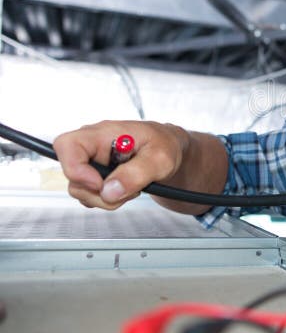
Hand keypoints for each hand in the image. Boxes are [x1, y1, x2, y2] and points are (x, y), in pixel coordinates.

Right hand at [53, 120, 188, 209]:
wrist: (170, 150)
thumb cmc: (165, 145)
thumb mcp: (160, 158)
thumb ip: (136, 173)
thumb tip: (109, 191)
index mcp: (103, 133)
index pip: (67, 145)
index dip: (75, 169)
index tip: (100, 184)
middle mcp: (92, 146)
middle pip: (71, 175)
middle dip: (97, 192)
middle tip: (127, 190)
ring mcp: (92, 162)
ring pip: (80, 190)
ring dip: (106, 198)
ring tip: (132, 188)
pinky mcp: (95, 175)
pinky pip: (90, 195)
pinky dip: (108, 200)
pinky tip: (126, 190)